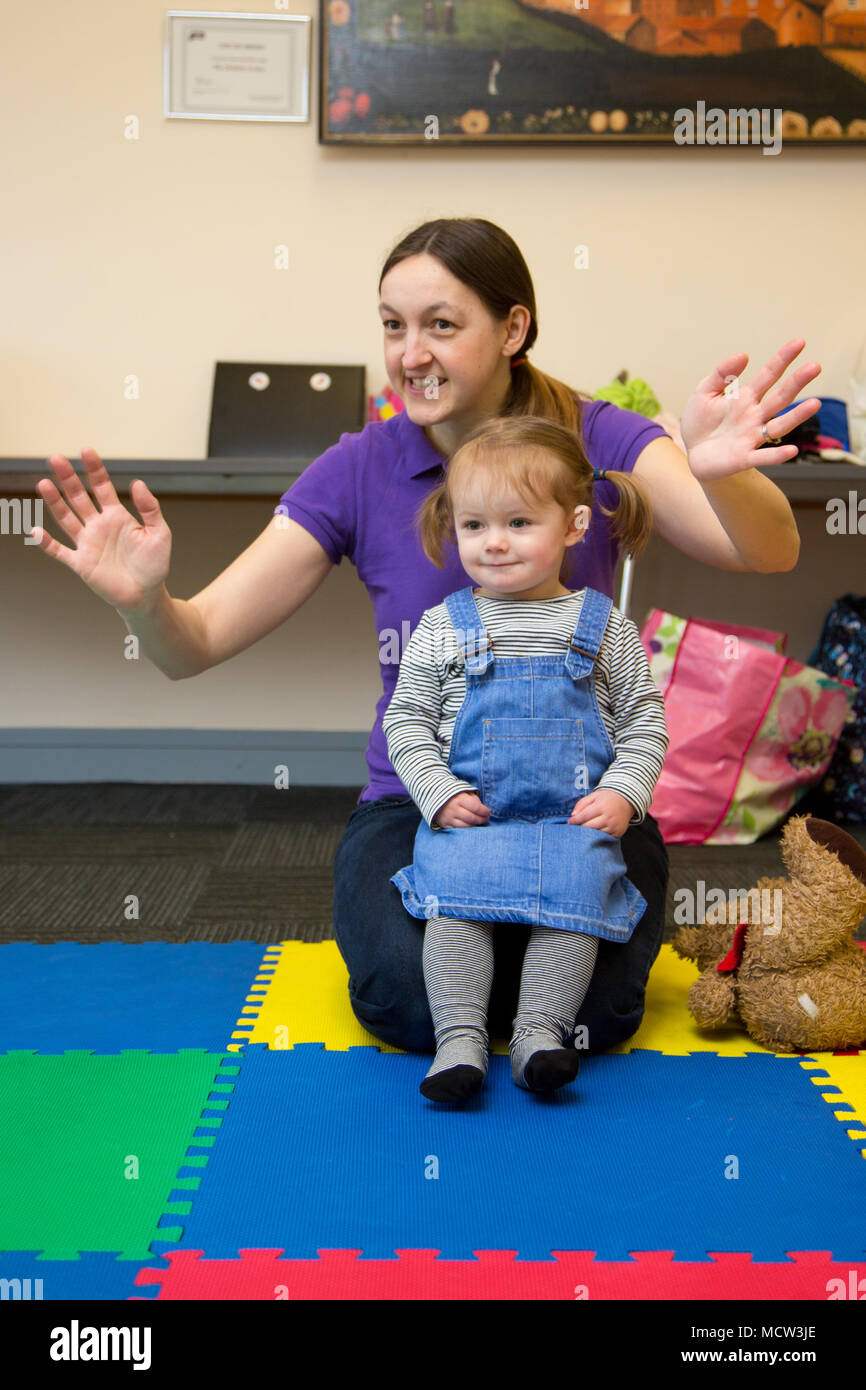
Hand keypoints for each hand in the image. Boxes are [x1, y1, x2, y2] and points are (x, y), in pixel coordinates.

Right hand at [31, 448, 171, 610]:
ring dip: (55, 502)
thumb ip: (150, 509)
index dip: (94, 469)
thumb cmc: (154, 565)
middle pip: (79, 497)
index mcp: (117, 516)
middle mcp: (98, 526)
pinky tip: (36, 531)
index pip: (102, 487)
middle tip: (56, 458)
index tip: (86, 451)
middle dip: (68, 478)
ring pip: (66, 518)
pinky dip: (47, 543)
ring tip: (44, 483)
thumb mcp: (160, 534)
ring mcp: (88, 544)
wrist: (147, 595)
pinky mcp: (81, 564)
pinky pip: (60, 551)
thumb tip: (138, 483)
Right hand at [432, 791, 491, 828]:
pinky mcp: (445, 825)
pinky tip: (470, 826)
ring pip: (466, 826)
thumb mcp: (463, 791)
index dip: (484, 811)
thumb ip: (473, 799)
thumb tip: (483, 809)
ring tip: (480, 823)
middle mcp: (453, 809)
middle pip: (472, 818)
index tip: (488, 812)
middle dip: (482, 819)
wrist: (433, 796)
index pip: (475, 807)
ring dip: (475, 826)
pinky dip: (466, 829)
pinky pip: (458, 830)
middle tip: (486, 819)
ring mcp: (448, 818)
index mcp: (459, 799)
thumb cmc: (453, 794)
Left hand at [568, 789, 633, 836]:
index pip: (584, 816)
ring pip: (596, 834)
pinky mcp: (618, 832)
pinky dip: (598, 837)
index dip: (575, 821)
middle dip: (580, 828)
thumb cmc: (606, 799)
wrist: (625, 801)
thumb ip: (581, 804)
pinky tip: (593, 834)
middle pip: (589, 827)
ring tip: (583, 831)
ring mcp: (614, 826)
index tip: (569, 822)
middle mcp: (608, 817)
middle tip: (575, 828)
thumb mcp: (593, 796)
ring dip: (588, 834)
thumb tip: (573, 816)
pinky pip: (604, 838)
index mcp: (601, 806)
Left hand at [679, 338, 820, 482]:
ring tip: (814, 404)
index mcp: (745, 397)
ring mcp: (752, 437)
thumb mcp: (704, 393)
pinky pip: (763, 456)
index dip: (782, 359)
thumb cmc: (700, 423)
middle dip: (796, 382)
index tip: (800, 342)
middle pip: (780, 397)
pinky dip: (777, 455)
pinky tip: (792, 450)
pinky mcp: (744, 458)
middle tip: (815, 366)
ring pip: (779, 426)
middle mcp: (754, 416)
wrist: (692, 454)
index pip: (768, 374)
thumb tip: (743, 355)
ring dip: (797, 416)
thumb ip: (721, 374)